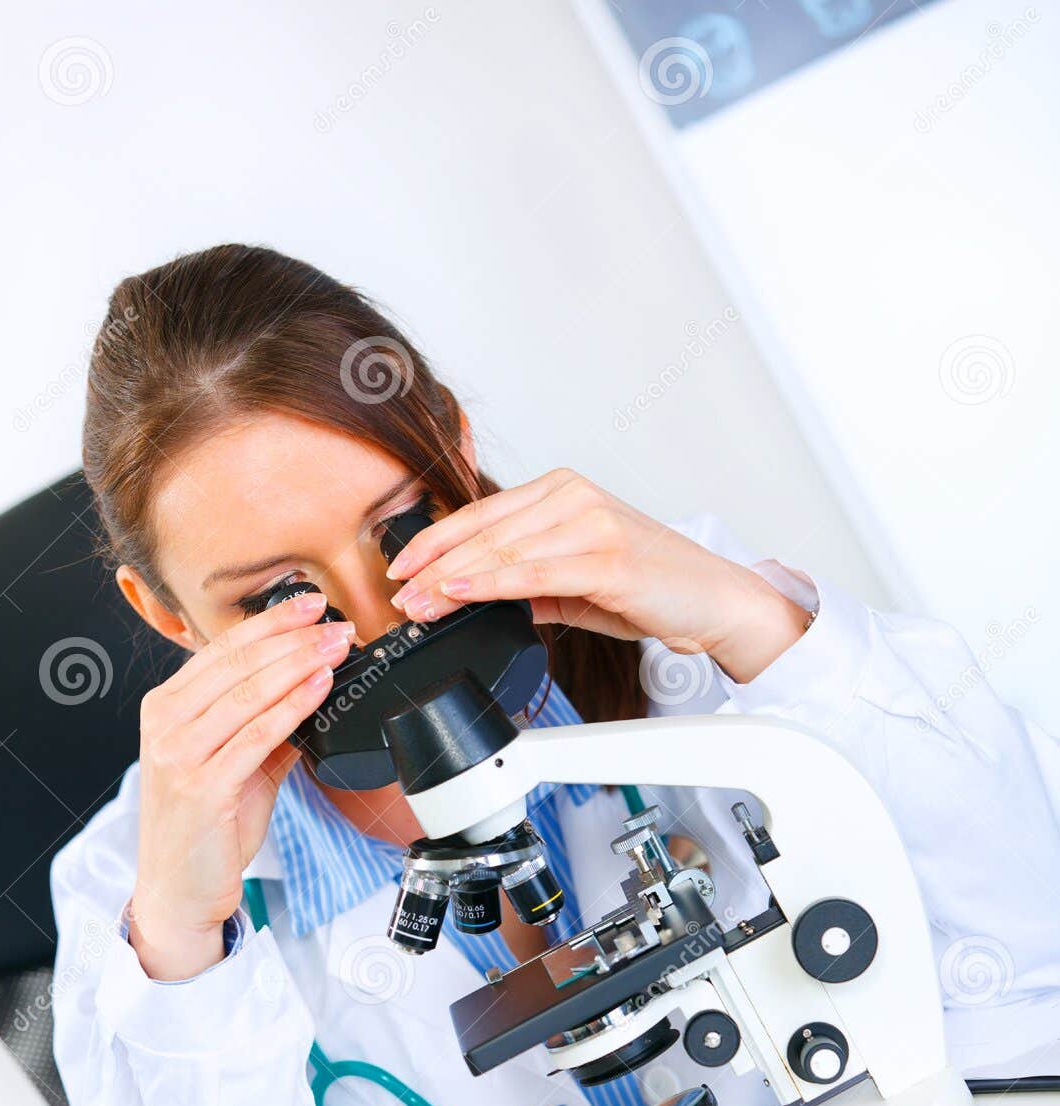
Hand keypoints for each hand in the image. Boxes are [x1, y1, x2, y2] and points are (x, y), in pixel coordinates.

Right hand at [129, 592, 352, 979]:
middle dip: (293, 638)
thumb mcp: (236, 764)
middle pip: (237, 663)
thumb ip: (267, 726)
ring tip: (338, 647)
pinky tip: (320, 688)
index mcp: (166, 708)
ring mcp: (178, 754)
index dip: (270, 622)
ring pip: (248, 693)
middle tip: (338, 623)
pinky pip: (257, 734)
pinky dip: (292, 706)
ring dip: (299, 664)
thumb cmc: (206, 828)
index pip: (222, 649)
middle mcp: (164, 723)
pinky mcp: (202, 786)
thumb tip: (313, 688)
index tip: (311, 604)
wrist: (180, 891)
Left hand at [387, 469, 805, 680]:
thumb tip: (478, 600)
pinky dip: (490, 585)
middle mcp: (574, 497)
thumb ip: (531, 583)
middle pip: (485, 532)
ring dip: (451, 582)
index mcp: (564, 492)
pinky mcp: (606, 559)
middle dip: (433, 567)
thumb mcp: (579, 581)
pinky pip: (532, 573)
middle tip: (397, 597)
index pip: (483, 514)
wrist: (714, 601)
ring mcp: (591, 523)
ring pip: (502, 552)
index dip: (435, 542)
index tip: (400, 568)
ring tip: (416, 606)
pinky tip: (458, 595)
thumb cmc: (653, 589)